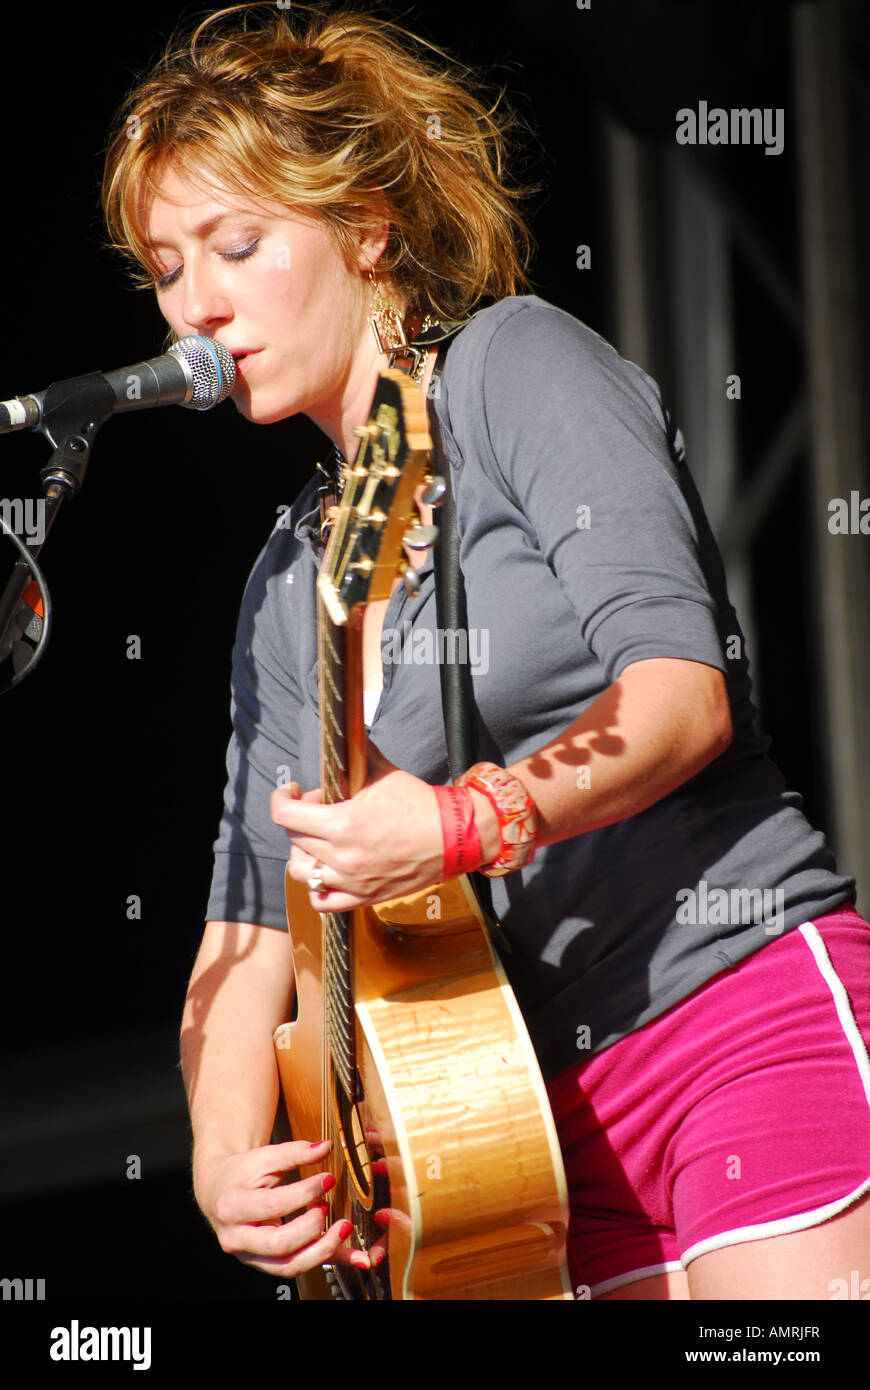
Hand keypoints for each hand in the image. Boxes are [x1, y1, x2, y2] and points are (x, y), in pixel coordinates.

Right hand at [195, 1138, 353, 1278]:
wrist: (219, 1190)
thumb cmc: (241, 1172)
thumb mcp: (264, 1157)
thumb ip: (294, 1152)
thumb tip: (325, 1147)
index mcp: (231, 1207)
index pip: (273, 1204)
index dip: (304, 1192)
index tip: (328, 1179)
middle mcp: (236, 1239)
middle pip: (279, 1244)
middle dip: (311, 1226)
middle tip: (326, 1206)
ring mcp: (249, 1256)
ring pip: (289, 1267)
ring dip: (323, 1250)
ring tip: (343, 1228)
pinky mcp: (264, 1265)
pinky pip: (297, 1268)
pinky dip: (326, 1261)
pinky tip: (353, 1257)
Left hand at [271, 745, 446, 911]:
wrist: (453, 837)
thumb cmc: (420, 804)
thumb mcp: (384, 772)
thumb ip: (356, 753)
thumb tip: (343, 731)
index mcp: (343, 824)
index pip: (286, 815)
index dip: (281, 798)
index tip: (292, 791)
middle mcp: (343, 856)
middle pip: (294, 839)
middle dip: (302, 818)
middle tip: (322, 807)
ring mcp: (352, 880)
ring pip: (301, 871)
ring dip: (303, 852)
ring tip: (318, 840)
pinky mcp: (364, 896)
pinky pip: (323, 901)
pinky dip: (317, 887)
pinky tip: (325, 871)